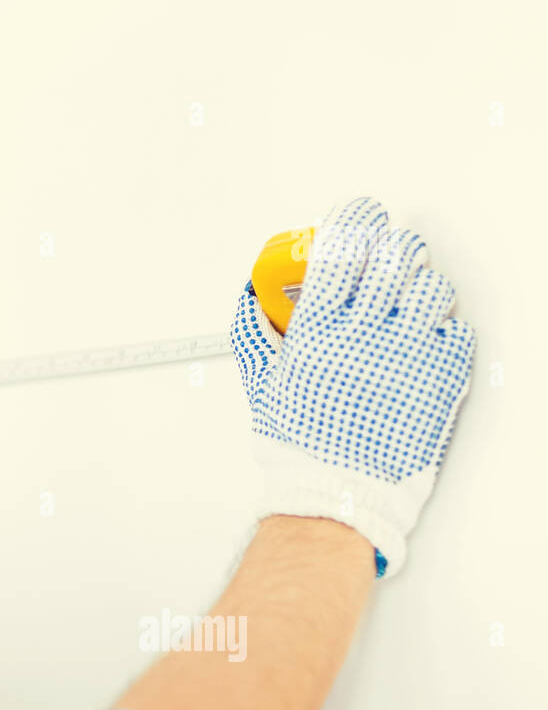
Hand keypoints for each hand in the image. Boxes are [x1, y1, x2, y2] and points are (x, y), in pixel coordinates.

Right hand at [229, 197, 476, 578]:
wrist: (339, 493)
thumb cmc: (299, 443)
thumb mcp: (262, 383)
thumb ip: (254, 332)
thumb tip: (249, 295)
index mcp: (318, 329)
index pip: (344, 246)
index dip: (356, 219)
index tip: (361, 216)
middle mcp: (364, 333)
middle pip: (396, 255)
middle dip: (394, 247)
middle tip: (389, 258)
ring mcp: (409, 353)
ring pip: (434, 287)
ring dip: (423, 287)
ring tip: (411, 304)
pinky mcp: (443, 378)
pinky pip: (459, 331)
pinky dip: (446, 331)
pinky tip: (425, 344)